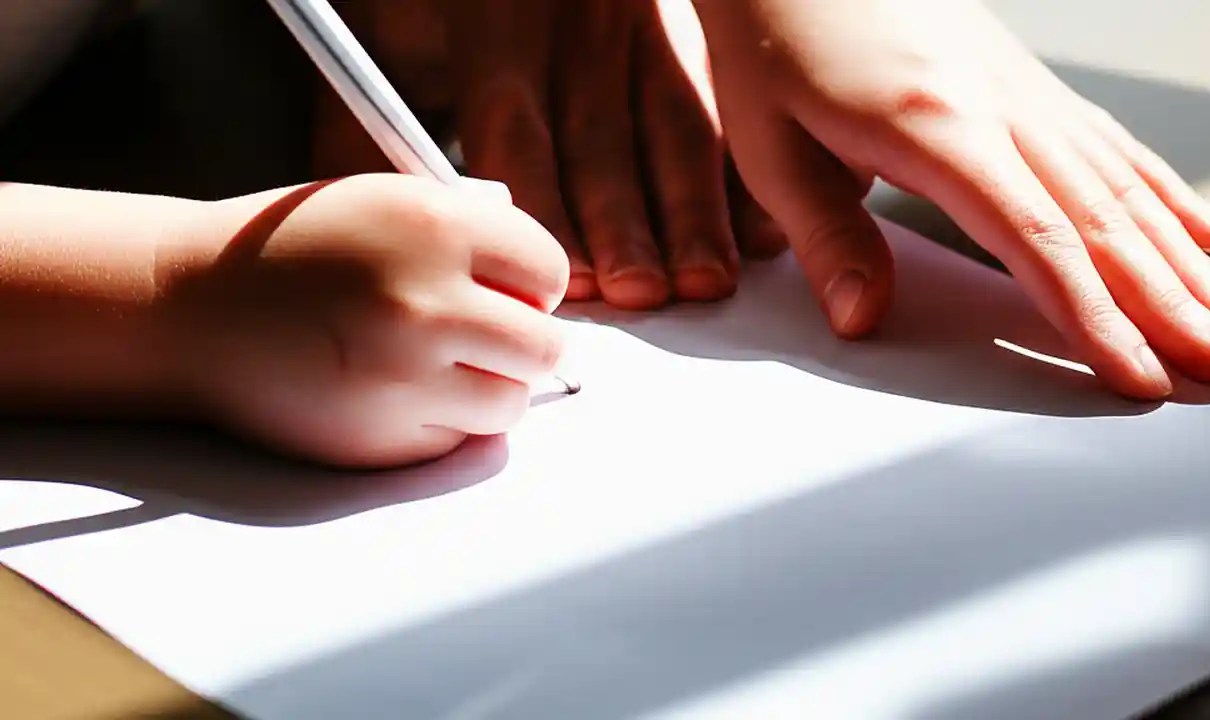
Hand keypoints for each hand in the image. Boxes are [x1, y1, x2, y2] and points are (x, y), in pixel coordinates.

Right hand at [164, 175, 568, 467]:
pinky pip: (455, 442)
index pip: (547, 268)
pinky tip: (393, 391)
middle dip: (525, 342)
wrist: (189, 308)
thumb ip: (468, 233)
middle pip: (545, 346)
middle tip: (492, 336)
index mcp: (435, 227)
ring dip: (489, 388)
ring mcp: (402, 378)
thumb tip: (545, 285)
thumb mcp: (383, 203)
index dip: (533, 282)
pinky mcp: (378, 441)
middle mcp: (425, 303)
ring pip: (509, 404)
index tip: (514, 290)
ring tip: (441, 365)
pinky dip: (440, 424)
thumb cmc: (292, 251)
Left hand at [314, 0, 787, 310]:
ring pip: (677, 128)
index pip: (521, 136)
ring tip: (702, 277)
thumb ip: (366, 119)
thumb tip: (358, 206)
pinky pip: (721, 106)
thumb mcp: (390, 33)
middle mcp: (578, 33)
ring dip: (692, 213)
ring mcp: (640, 29)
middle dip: (628, 229)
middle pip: (607, 144)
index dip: (546, 216)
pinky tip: (754, 227)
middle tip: (644, 295)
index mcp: (499, 33)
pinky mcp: (685, 32)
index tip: (565, 281)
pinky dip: (741, 175)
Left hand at [694, 0, 1209, 397]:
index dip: (1094, 317)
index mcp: (938, 127)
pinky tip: (1205, 229)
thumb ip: (824, 234)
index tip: (1139, 378)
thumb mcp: (771, 145)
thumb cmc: (775, 37)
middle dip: (1168, 305)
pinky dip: (1164, 190)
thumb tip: (861, 316)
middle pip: (1102, 219)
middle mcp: (1000, 104)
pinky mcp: (1025, 79)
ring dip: (1182, 257)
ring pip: (1122, 182)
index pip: (1036, 241)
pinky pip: (1111, 142)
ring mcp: (1022, 87)